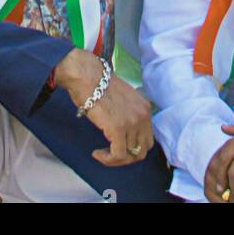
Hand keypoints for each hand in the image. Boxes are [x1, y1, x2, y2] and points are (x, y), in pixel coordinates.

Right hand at [53, 48, 153, 166]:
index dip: (132, 149)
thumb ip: (129, 114)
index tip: (118, 147)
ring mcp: (132, 122)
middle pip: (142, 150)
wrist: (86, 75)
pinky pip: (117, 155)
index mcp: (145, 108)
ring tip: (101, 154)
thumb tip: (125, 134)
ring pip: (130, 155)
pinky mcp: (118, 128)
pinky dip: (107, 159)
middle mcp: (143, 116)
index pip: (147, 140)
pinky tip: (97, 153)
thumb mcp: (123, 99)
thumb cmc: (97, 85)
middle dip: (126, 157)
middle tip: (111, 154)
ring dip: (114, 159)